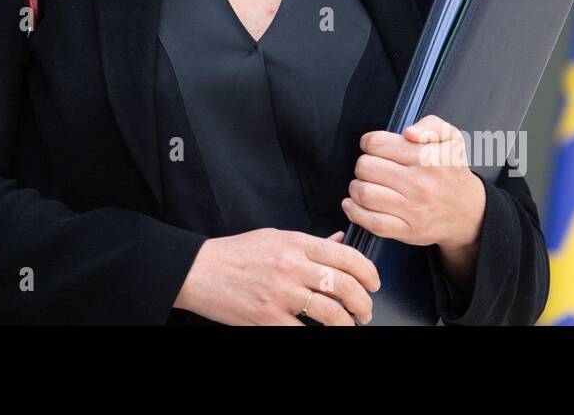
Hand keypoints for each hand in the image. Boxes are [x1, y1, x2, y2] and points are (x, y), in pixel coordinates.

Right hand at [174, 229, 379, 324]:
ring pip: (331, 313)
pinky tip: (325, 335)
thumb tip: (340, 241)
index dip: (369, 272)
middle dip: (363, 303)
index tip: (374, 284)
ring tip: (351, 326)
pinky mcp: (267, 317)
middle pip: (344, 285)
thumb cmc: (237, 253)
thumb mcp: (275, 237)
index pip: (346, 256)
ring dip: (348, 324)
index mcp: (295, 243)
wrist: (199, 270)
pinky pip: (304, 332)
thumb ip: (310, 242)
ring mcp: (280, 293)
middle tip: (365, 311)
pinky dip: (320, 336)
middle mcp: (291, 266)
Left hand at [342, 114, 485, 251]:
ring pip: (364, 194)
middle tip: (372, 168)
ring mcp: (413, 209)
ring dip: (356, 188)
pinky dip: (355, 213)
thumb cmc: (452, 172)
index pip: (376, 143)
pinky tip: (354, 204)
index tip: (375, 148)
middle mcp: (420, 184)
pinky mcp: (408, 230)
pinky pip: (372, 222)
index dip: (370, 143)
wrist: (470, 212)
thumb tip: (409, 133)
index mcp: (428, 158)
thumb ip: (430, 125)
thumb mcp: (452, 138)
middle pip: (365, 167)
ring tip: (365, 184)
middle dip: (364, 164)